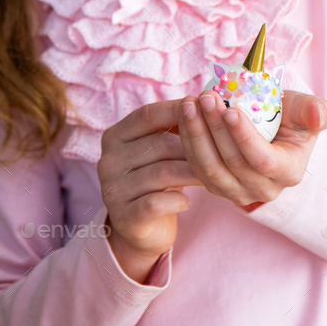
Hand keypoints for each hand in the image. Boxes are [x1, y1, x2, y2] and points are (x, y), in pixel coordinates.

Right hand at [97, 99, 201, 282]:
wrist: (142, 226)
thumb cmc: (157, 176)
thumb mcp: (161, 148)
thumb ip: (175, 126)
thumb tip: (207, 99)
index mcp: (115, 136)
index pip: (147, 115)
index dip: (177, 109)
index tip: (205, 107)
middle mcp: (108, 160)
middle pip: (157, 144)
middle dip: (191, 145)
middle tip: (218, 148)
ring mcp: (112, 189)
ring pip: (160, 173)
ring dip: (190, 172)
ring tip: (211, 174)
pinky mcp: (123, 216)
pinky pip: (155, 203)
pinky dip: (177, 200)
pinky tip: (188, 201)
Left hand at [177, 89, 326, 207]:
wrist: (272, 131)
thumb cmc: (290, 118)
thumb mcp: (305, 110)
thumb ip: (316, 111)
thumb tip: (318, 115)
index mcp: (289, 172)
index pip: (263, 160)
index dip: (244, 137)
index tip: (230, 110)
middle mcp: (263, 189)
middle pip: (232, 163)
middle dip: (215, 129)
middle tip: (205, 98)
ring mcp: (237, 192)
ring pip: (210, 168)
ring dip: (196, 135)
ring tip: (189, 104)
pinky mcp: (217, 186)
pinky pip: (197, 168)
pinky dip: (188, 142)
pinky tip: (184, 115)